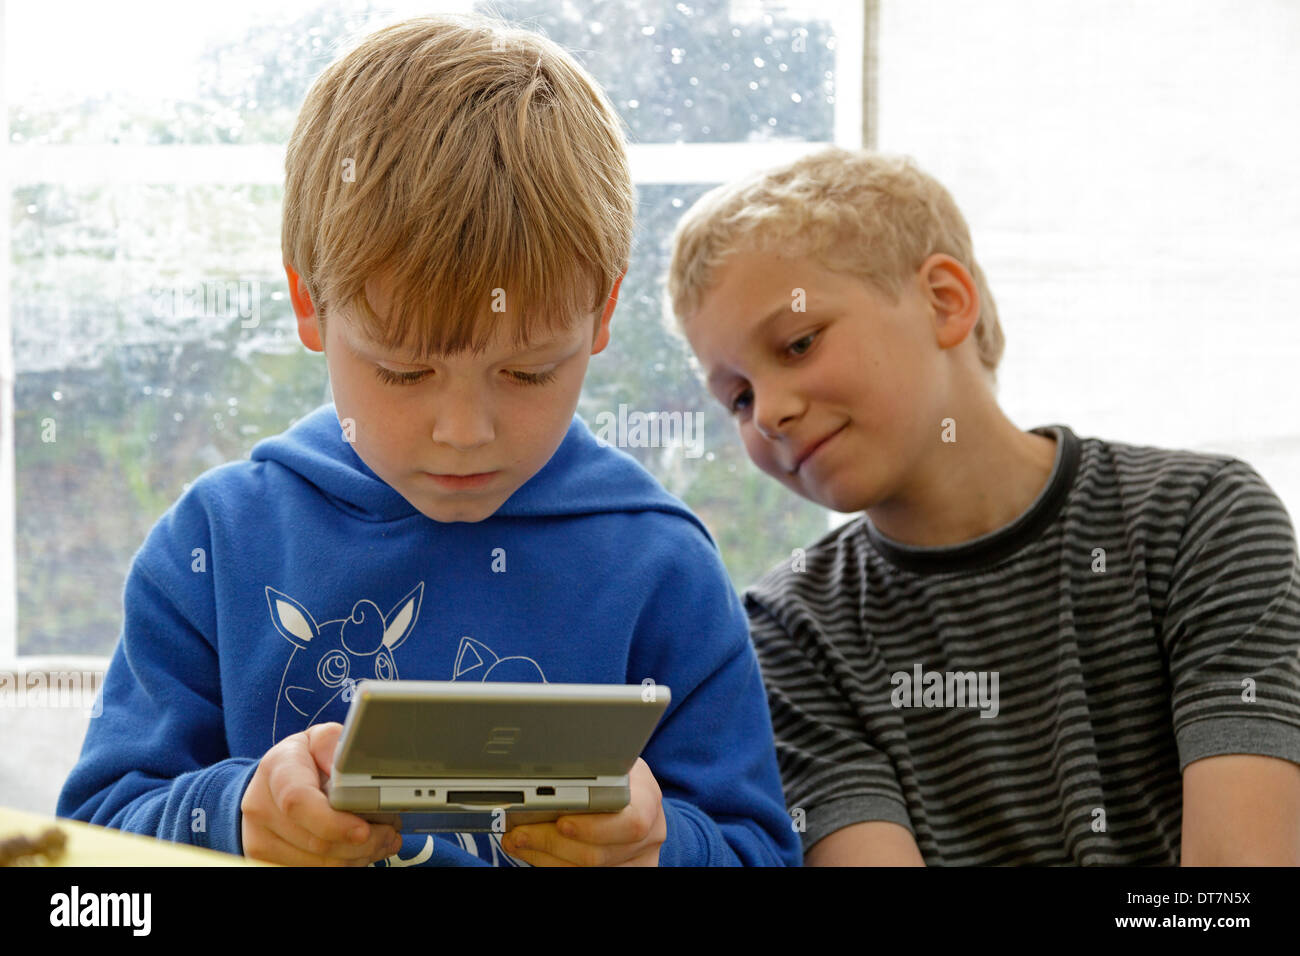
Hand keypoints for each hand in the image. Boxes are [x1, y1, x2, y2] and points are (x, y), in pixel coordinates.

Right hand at [240, 722, 401, 865]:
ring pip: (318, 863)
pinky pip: (314, 871)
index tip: (364, 830)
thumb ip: (334, 746)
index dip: (333, 822)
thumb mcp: (320, 738)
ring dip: (358, 856)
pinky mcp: (267, 859)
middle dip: (362, 843)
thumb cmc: (303, 759)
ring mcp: (260, 837)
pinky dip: (345, 863)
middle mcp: (261, 806)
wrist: (272, 781)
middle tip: (390, 833)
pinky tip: (361, 849)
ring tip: (381, 840)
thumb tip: (348, 766)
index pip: (298, 801)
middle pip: (315, 841)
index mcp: (276, 770)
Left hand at [501, 757, 665, 865]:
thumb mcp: (611, 759)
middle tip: (519, 833)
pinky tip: (535, 851)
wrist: (638, 794)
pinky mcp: (627, 870)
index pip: (630, 822)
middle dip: (551, 843)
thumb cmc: (618, 771)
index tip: (560, 822)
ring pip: (588, 869)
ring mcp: (641, 857)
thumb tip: (545, 771)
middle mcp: (651, 832)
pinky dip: (553, 863)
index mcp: (648, 797)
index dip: (592, 827)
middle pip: (599, 853)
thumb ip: (590, 768)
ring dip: (545, 856)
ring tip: (519, 840)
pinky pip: (585, 874)